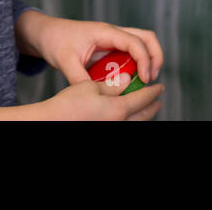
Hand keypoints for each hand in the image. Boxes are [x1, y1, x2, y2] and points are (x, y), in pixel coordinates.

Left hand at [38, 16, 163, 84]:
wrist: (46, 33)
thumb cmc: (56, 41)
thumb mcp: (66, 61)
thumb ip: (80, 78)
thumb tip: (95, 95)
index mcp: (105, 32)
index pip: (135, 42)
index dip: (144, 60)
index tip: (145, 79)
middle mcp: (113, 32)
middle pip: (147, 37)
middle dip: (155, 56)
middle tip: (152, 78)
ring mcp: (113, 38)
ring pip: (142, 42)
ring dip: (148, 59)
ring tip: (145, 80)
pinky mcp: (110, 46)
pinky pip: (131, 52)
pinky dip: (137, 63)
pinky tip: (131, 79)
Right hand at [38, 73, 163, 119]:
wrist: (51, 121)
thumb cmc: (68, 104)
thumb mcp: (91, 87)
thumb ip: (112, 85)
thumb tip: (128, 80)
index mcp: (118, 110)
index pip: (143, 99)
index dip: (153, 92)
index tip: (160, 87)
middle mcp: (119, 124)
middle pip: (143, 115)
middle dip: (152, 106)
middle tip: (157, 99)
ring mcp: (112, 130)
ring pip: (135, 123)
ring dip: (143, 115)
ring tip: (144, 108)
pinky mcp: (105, 131)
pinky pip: (124, 126)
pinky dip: (131, 120)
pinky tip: (127, 116)